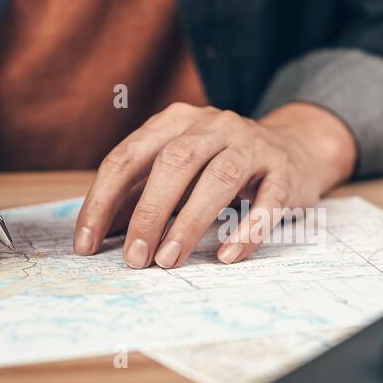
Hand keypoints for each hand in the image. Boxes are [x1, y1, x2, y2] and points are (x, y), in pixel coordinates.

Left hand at [74, 102, 356, 268]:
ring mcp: (252, 144)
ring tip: (169, 260)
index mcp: (176, 122)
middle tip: (134, 258)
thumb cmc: (222, 166)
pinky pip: (268, 201)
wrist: (295, 150)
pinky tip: (227, 255)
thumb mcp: (179, 171)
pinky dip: (247, 230)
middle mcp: (213, 125)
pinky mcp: (285, 171)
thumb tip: (97, 235)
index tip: (86, 245)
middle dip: (148, 213)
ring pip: (219, 178)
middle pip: (174, 162)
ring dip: (189, 222)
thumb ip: (140, 194)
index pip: (128, 158)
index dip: (102, 202)